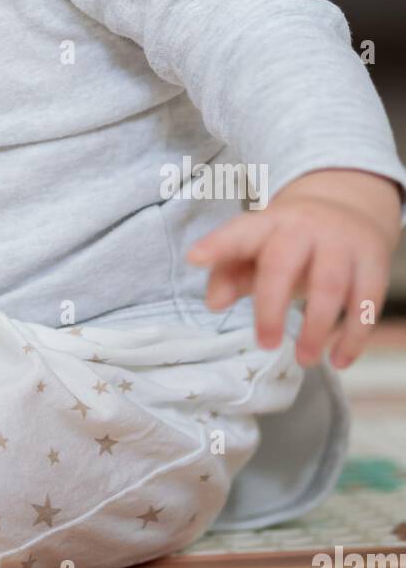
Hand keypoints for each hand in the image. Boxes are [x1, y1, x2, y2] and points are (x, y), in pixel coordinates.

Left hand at [186, 169, 401, 370]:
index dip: (218, 245)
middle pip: (283, 262)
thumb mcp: (258, 248)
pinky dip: (353, 336)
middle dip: (271, 306)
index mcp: (269, 223)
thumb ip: (230, 272)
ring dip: (316, 327)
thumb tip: (214, 302)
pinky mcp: (372, 264)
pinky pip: (366, 303)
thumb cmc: (290, 240)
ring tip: (304, 359)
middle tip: (265, 343)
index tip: (195, 258)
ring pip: (330, 285)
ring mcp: (341, 244)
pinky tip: (339, 360)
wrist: (348, 207)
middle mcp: (304, 229)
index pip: (241, 232)